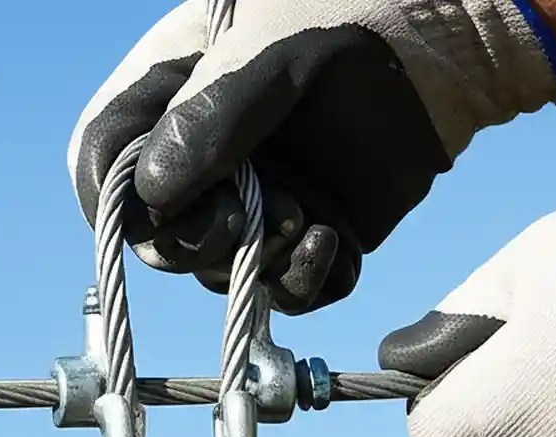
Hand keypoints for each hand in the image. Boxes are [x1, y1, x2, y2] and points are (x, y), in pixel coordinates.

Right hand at [68, 0, 555, 313]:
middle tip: (241, 215)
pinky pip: (289, 290)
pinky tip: (331, 240)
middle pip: (156, 235)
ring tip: (304, 214)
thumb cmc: (354, 8)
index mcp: (166, 96)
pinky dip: (303, 281)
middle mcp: (202, 158)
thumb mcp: (269, 48)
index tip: (158, 201)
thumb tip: (151, 194)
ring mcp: (258, 201)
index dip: (116, 197)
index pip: (102, 164)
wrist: (453, 32)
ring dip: (253, 259)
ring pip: (219, 271)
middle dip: (193, 239)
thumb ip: (209, 117)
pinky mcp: (313, 233)